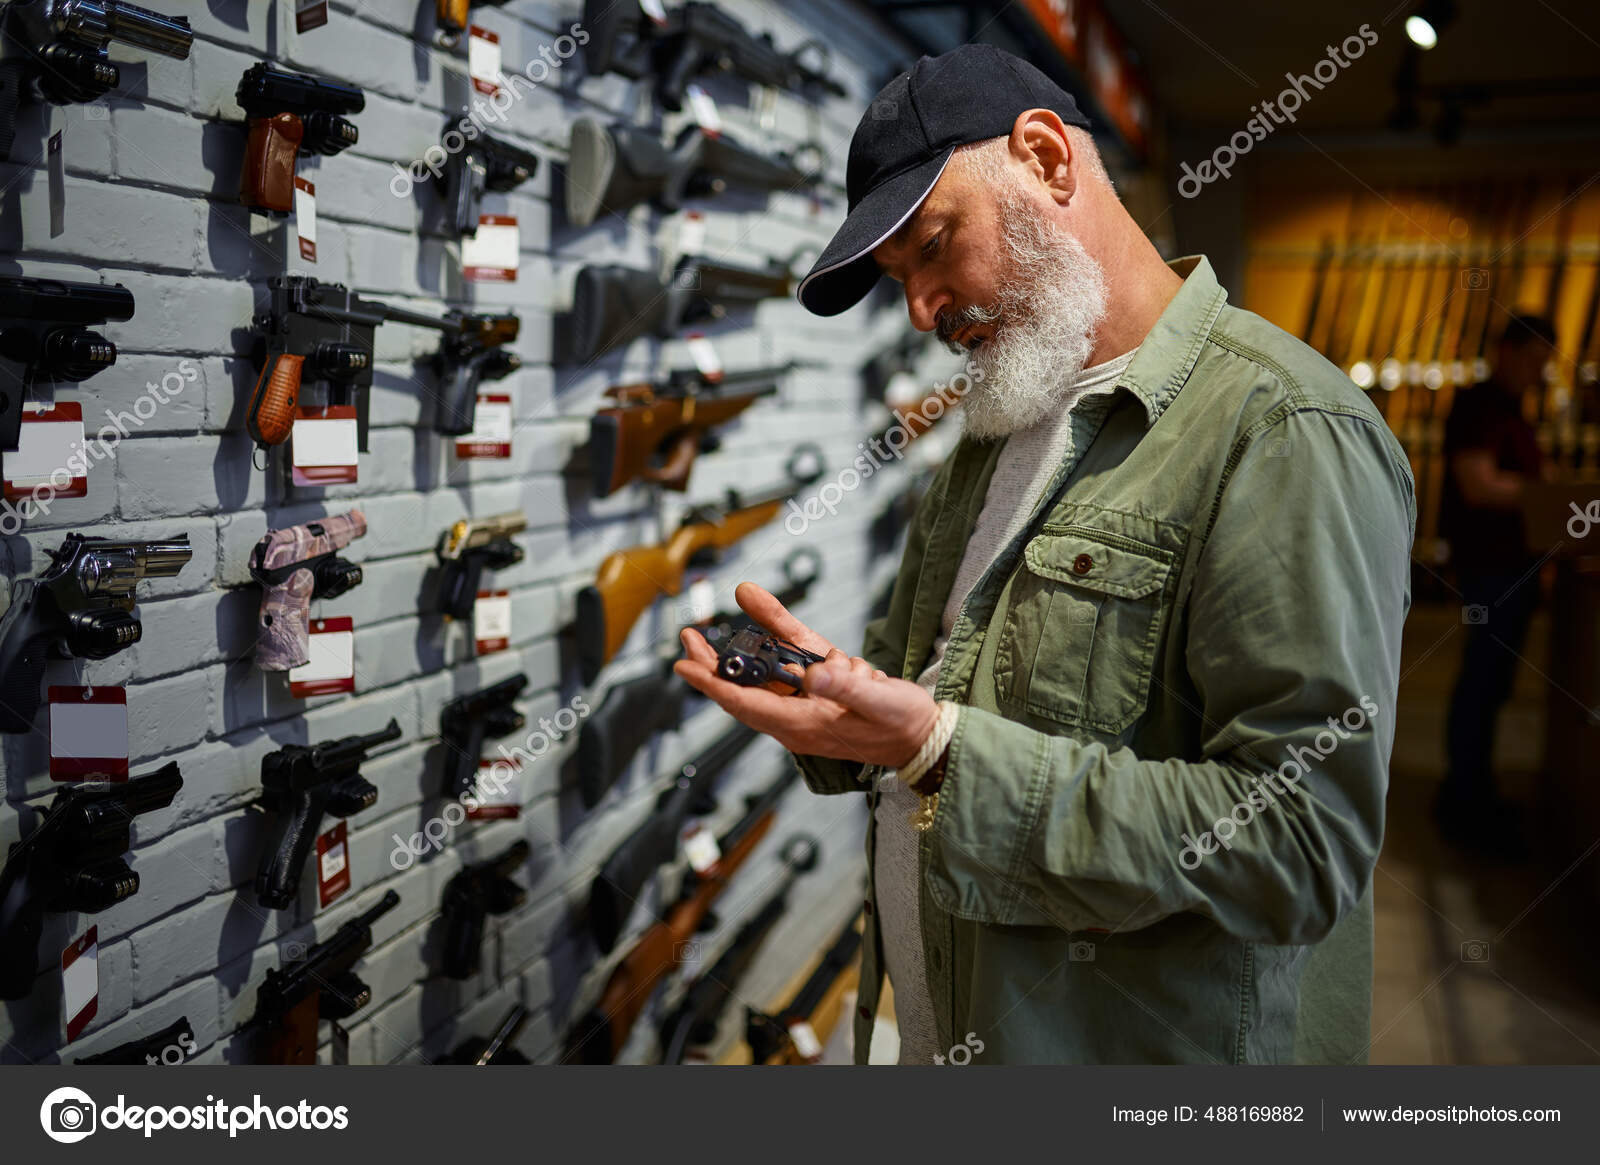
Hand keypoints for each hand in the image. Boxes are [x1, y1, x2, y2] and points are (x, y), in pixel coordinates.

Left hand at [674, 582, 939, 768]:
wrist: (925, 734)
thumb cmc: (904, 726)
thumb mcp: (880, 704)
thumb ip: (847, 687)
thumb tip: (813, 673)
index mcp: (804, 726)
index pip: (746, 704)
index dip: (713, 684)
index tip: (683, 667)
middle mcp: (799, 715)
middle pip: (745, 687)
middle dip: (714, 664)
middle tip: (687, 639)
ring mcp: (809, 699)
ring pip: (767, 666)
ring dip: (744, 645)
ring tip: (712, 625)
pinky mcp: (824, 684)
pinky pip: (794, 654)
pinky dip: (780, 630)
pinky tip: (760, 606)